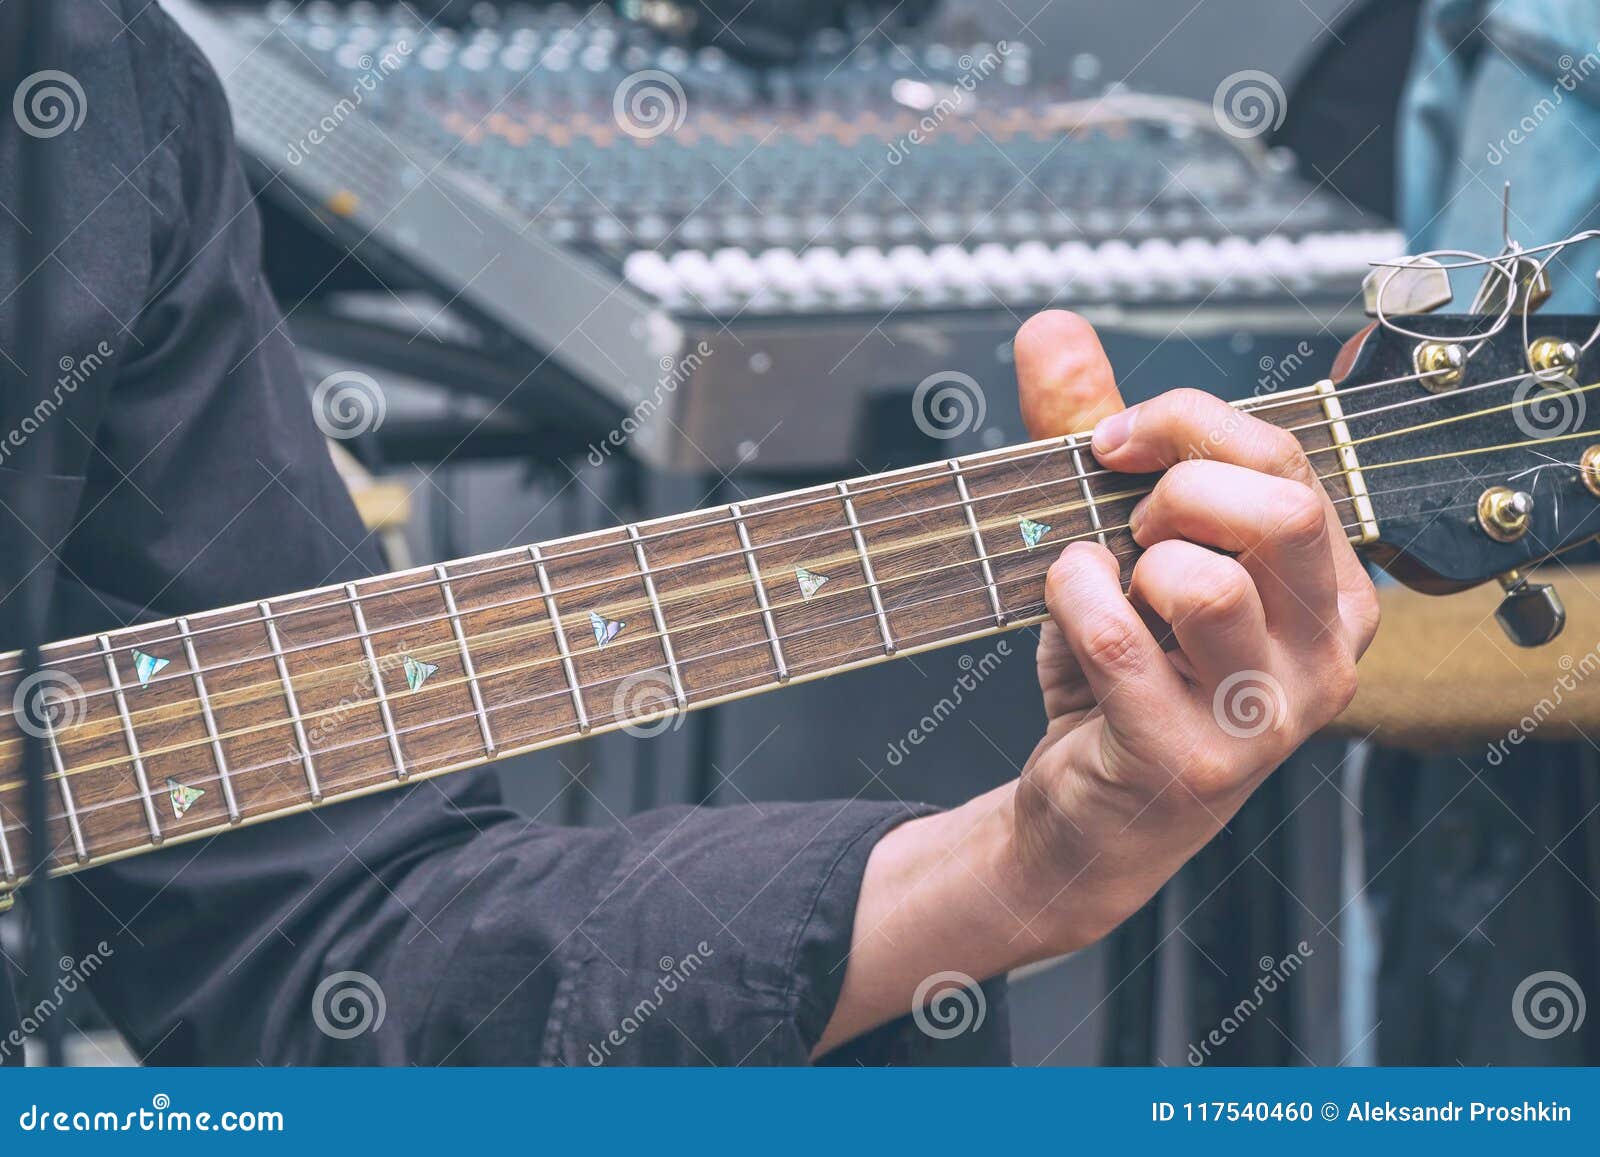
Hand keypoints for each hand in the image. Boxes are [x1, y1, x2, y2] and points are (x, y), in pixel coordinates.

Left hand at [1008, 311, 1379, 938]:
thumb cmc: (1122, 674)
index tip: (1109, 442)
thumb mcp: (1118, 543)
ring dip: (1127, 562)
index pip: (1288, 458)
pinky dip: (1073, 605)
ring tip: (1108, 586)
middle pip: (1282, 508)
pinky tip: (1070, 614)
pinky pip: (1122, 643)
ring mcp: (1268, 715)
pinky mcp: (1196, 762)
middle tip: (1128, 528)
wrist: (1090, 811)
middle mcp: (1325, 651)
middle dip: (1177, 491)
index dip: (1185, 426)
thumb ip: (1092, 436)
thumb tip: (1048, 327)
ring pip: (1209, 581)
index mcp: (1330, 587)